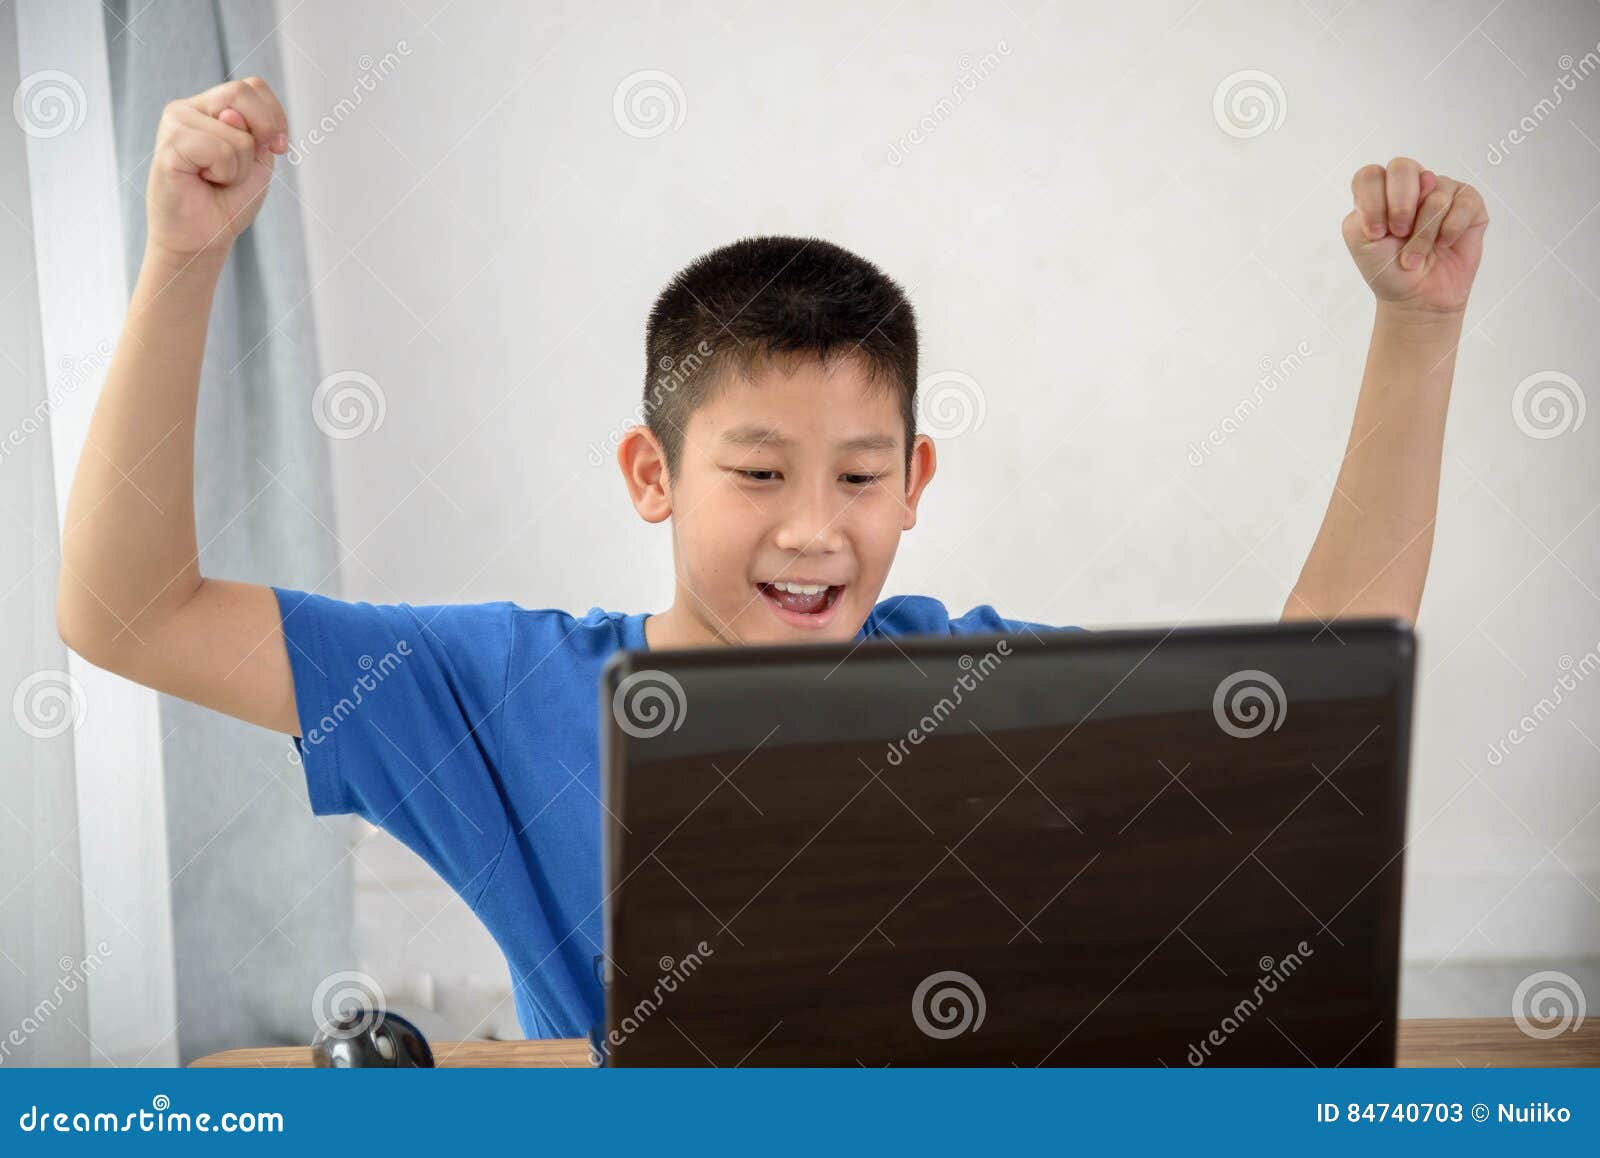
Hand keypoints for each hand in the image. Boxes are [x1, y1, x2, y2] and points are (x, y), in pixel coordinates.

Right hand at [145, 77, 288, 259]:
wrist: (203, 236)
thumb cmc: (229, 198)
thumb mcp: (257, 158)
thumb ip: (256, 128)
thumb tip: (231, 113)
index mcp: (210, 106)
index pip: (253, 86)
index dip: (275, 118)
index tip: (276, 148)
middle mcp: (188, 107)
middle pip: (241, 94)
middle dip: (260, 136)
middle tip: (240, 167)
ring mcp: (175, 123)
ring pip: (237, 134)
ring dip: (239, 168)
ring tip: (215, 178)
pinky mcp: (169, 146)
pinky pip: (220, 151)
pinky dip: (225, 174)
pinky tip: (202, 181)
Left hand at [1343, 156, 1488, 317]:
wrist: (1417, 298)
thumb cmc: (1388, 270)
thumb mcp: (1361, 240)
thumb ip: (1372, 204)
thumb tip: (1422, 180)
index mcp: (1378, 193)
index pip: (1370, 175)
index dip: (1372, 202)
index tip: (1375, 233)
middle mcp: (1410, 186)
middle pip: (1403, 167)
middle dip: (1400, 205)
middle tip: (1399, 233)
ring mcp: (1441, 191)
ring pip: (1435, 195)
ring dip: (1424, 235)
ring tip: (1417, 256)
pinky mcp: (1469, 202)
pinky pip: (1464, 203)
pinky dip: (1451, 230)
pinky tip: (1444, 245)